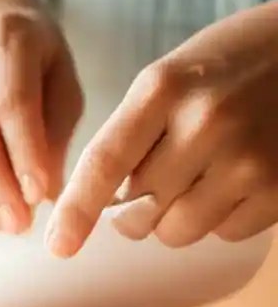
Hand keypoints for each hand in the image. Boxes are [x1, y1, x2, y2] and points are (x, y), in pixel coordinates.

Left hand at [48, 2, 277, 255]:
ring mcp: (248, 158)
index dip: (77, 210)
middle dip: (129, 211)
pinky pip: (226, 232)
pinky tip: (233, 181)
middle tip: (143, 192)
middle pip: (138, 206)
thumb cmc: (235, 61)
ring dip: (172, 219)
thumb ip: (133, 130)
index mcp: (163, 88)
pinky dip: (219, 219)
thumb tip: (100, 200)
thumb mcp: (171, 76)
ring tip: (193, 181)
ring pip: (178, 229)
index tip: (58, 245)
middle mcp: (205, 123)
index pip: (105, 162)